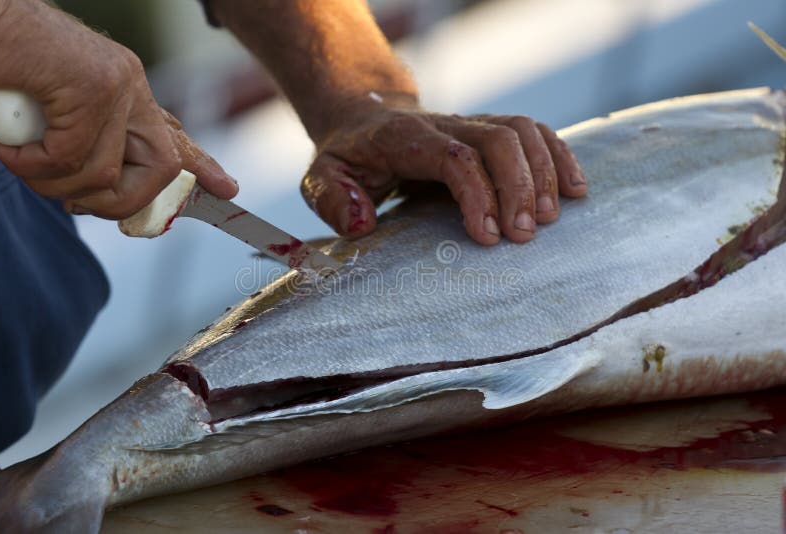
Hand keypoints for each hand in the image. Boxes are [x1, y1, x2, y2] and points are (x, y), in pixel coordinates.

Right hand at [0, 0, 236, 218]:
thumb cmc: (1, 71)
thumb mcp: (51, 116)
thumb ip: (84, 145)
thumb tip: (99, 192)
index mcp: (123, 90)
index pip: (173, 137)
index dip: (200, 166)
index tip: (226, 189)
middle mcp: (128, 84)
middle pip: (160, 168)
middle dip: (118, 202)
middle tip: (75, 204)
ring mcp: (115, 84)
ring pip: (103, 173)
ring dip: (52, 183)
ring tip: (19, 156)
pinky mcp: (92, 86)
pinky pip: (69, 156)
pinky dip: (29, 163)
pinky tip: (6, 140)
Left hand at [301, 95, 586, 244]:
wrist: (363, 119)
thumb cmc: (347, 158)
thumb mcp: (320, 179)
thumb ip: (332, 199)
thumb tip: (362, 224)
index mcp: (405, 138)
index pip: (454, 157)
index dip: (478, 194)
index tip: (489, 237)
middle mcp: (445, 125)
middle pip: (498, 139)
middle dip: (519, 186)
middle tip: (526, 236)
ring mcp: (471, 124)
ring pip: (522, 130)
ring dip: (544, 172)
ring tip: (553, 219)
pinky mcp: (489, 130)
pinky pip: (534, 132)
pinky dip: (559, 156)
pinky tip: (576, 190)